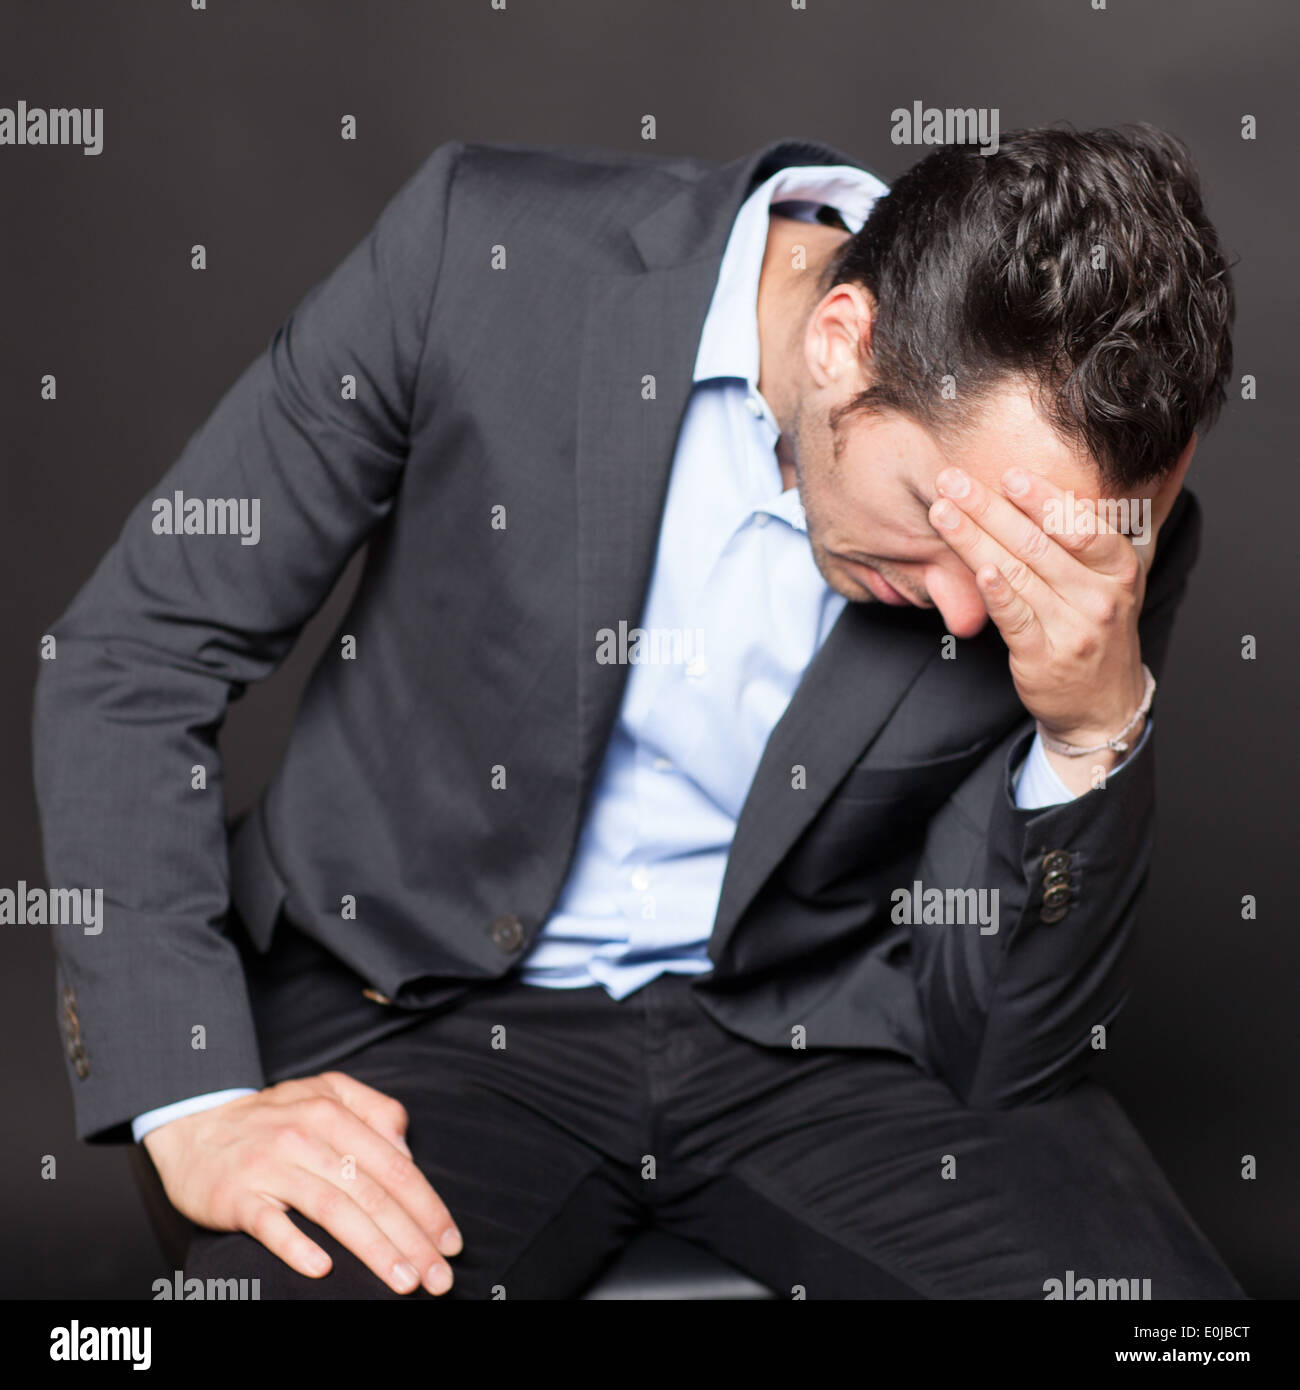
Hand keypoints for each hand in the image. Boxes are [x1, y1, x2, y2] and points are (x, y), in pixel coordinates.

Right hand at [142, 1070, 460, 1295]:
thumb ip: (374, 1111)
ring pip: (333, 1209)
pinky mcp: (237, 1196)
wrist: (195, 1122)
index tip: (451, 1241)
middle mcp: (306, 1136)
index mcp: (334, 1112)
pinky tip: (323, 1270)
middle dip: (412, 1238)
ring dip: (374, 1248)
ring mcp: (271, 1166)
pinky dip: (298, 1246)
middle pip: (372, 1193)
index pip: (395, 1166)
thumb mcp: (327, 1092)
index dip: (427, 1206)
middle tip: (438, 1276)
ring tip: (403, 1280)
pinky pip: (271, 1224)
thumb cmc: (273, 1115)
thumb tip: (408, 1151)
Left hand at [926, 439, 1193, 792]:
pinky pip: (1015, 618)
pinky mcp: (1043, 656)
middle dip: (989, 508)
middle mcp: (1100, 595)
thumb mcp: (1115, 579)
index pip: (1079, 524)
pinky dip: (997, 593)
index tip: (1008, 475)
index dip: (1042, 498)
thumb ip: (1101, 530)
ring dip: (974, 539)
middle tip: (953, 481)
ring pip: (1018, 574)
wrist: (1103, 704)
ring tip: (942, 512)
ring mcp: (1072, 627)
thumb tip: (1132, 468)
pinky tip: (978, 571)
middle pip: (1037, 543)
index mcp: (1118, 568)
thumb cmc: (1097, 629)